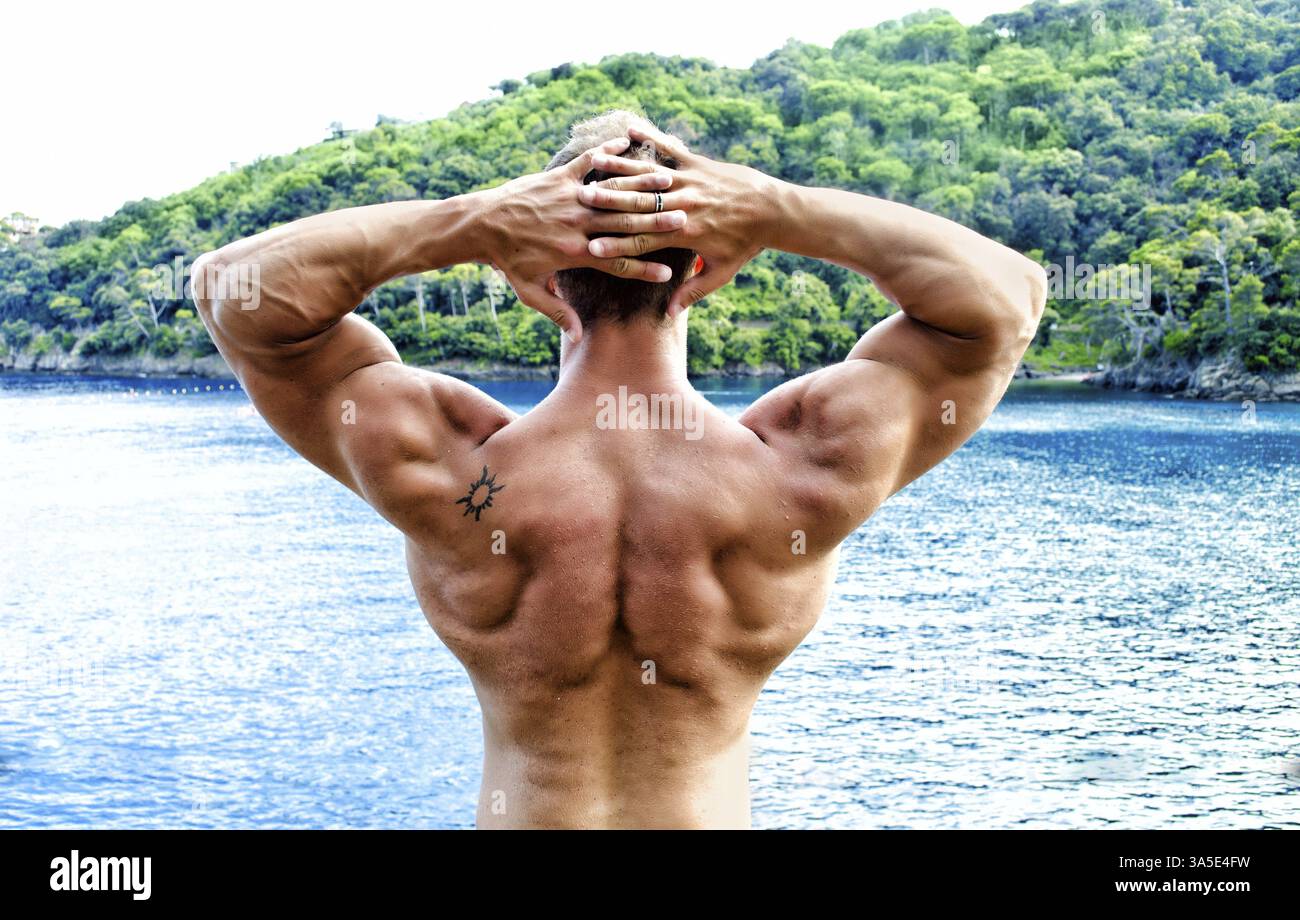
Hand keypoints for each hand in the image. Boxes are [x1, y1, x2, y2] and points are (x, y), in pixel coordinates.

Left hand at [476, 136, 686, 340]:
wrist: (482, 224)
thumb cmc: (506, 260)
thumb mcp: (530, 291)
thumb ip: (557, 312)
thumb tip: (577, 336)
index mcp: (574, 253)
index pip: (617, 265)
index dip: (644, 271)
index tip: (669, 275)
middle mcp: (577, 224)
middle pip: (625, 225)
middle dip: (656, 223)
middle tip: (685, 220)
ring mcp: (569, 198)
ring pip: (613, 193)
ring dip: (642, 185)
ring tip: (669, 181)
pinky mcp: (559, 177)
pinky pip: (588, 162)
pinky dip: (607, 152)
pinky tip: (628, 142)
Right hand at [579, 124, 778, 315]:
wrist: (773, 210)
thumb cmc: (746, 244)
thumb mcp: (721, 273)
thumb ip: (693, 291)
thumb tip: (670, 313)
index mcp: (684, 234)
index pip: (642, 241)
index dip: (615, 246)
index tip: (589, 248)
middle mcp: (683, 205)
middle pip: (637, 205)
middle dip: (607, 203)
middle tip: (579, 201)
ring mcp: (689, 181)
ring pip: (648, 174)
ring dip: (620, 168)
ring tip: (593, 163)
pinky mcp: (698, 163)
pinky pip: (670, 148)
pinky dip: (650, 138)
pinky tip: (629, 130)